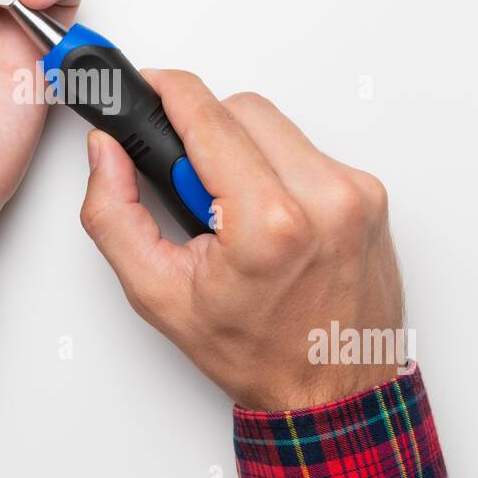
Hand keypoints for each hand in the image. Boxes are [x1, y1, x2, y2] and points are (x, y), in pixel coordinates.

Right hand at [79, 71, 404, 410]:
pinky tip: (268, 214)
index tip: (147, 84)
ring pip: (277, 124)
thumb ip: (114, 215)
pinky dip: (278, 168)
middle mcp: (325, 199)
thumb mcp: (158, 295)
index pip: (208, 116)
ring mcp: (356, 194)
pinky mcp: (372, 194)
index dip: (167, 91)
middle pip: (242, 109)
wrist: (333, 393)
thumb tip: (105, 152)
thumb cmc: (258, 354)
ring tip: (230, 206)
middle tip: (189, 180)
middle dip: (204, 129)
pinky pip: (309, 150)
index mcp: (270, 223)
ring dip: (243, 148)